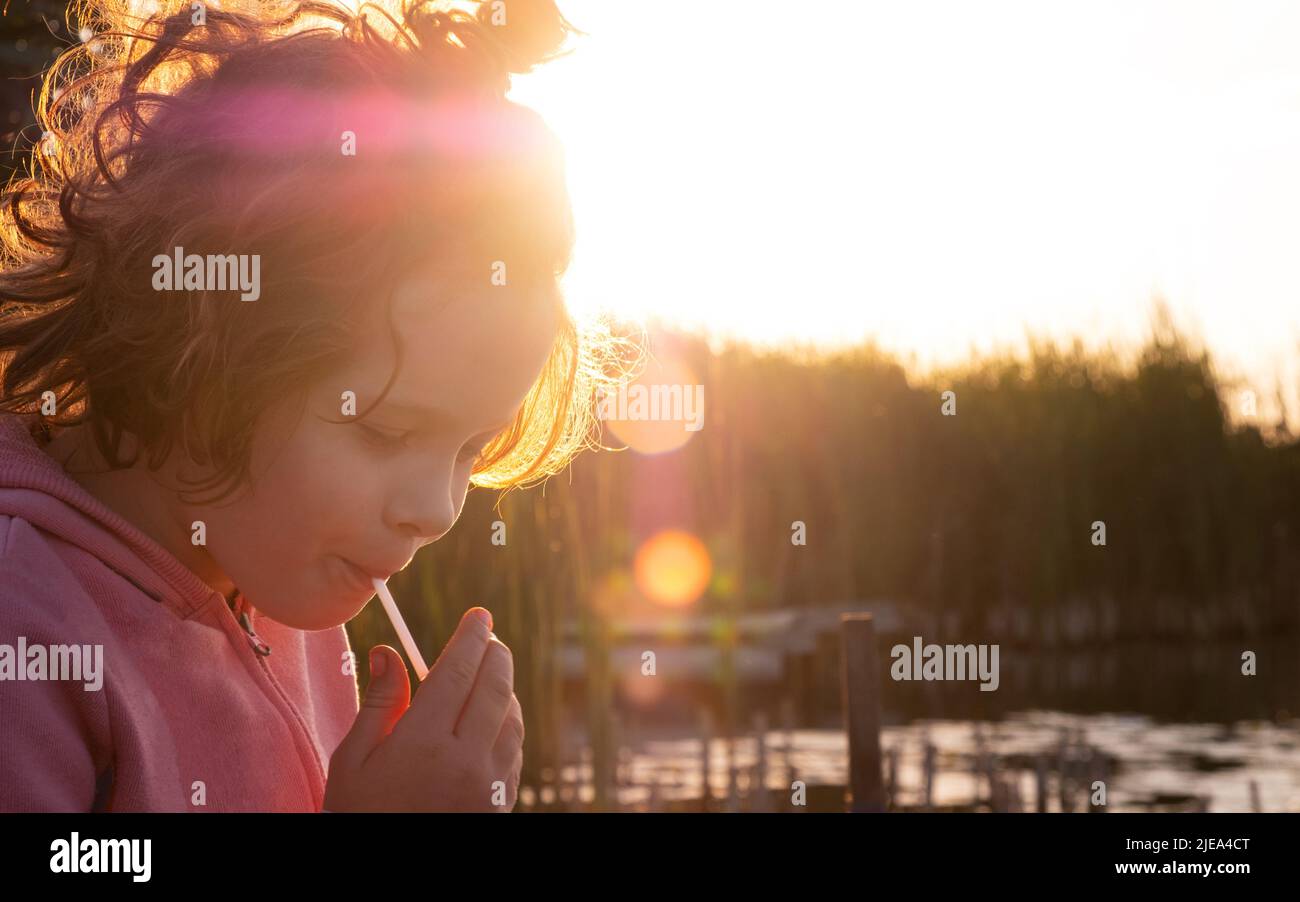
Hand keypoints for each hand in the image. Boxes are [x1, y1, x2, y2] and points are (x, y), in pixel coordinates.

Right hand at [324, 607, 524, 811]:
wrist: (384, 882)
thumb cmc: (357, 817)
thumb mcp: (353, 762)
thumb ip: (378, 704)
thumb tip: (389, 652)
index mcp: (422, 744)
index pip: (457, 672)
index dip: (470, 637)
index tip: (479, 615)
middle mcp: (465, 761)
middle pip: (494, 688)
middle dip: (494, 654)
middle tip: (487, 635)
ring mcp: (489, 785)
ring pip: (512, 718)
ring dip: (504, 688)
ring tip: (488, 673)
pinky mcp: (501, 804)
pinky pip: (515, 751)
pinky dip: (510, 724)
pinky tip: (494, 719)